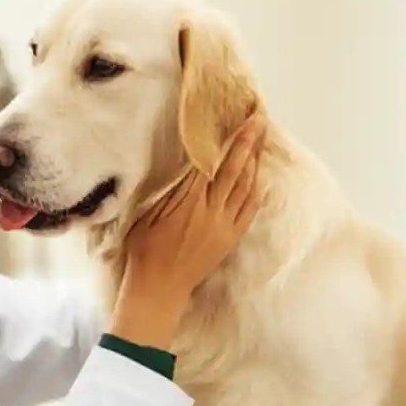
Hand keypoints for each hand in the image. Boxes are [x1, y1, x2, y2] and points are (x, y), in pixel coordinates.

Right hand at [109, 115, 265, 348]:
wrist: (159, 287)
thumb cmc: (145, 250)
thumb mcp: (150, 212)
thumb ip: (172, 188)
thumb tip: (189, 165)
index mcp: (188, 201)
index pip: (211, 161)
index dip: (225, 139)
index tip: (234, 120)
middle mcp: (211, 211)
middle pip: (234, 168)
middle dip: (247, 141)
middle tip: (258, 118)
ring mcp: (224, 225)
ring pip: (245, 186)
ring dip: (254, 160)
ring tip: (260, 139)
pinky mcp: (230, 238)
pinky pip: (249, 209)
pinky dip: (256, 189)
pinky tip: (259, 175)